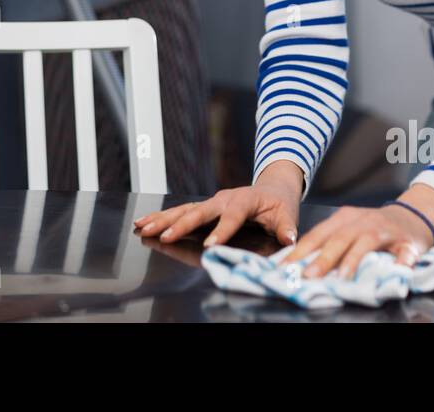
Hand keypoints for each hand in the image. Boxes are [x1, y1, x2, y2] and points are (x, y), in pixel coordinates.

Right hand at [133, 160, 303, 247]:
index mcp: (245, 199)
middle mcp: (224, 198)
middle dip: (181, 224)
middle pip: (200, 211)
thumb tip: (289, 239)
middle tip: (165, 235)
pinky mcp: (204, 207)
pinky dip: (162, 217)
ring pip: (185, 210)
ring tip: (144, 227)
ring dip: (164, 219)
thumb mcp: (287, 214)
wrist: (272, 187)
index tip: (212, 245)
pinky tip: (145, 222)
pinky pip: (181, 211)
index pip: (233, 215)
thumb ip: (286, 227)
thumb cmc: (278, 203)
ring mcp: (212, 202)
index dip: (223, 230)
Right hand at [280, 203, 433, 278]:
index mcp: (378, 229)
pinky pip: (318, 229)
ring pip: (321, 231)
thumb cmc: (409, 237)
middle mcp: (360, 219)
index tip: (340, 278)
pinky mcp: (338, 216)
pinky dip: (303, 243)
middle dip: (319, 258)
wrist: (408, 214)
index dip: (350, 261)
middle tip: (304, 275)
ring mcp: (346, 215)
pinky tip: (291, 255)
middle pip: (336, 238)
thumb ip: (407, 260)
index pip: (361, 244)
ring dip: (303, 249)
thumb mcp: (415, 249)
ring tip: (287, 265)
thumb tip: (401, 271)